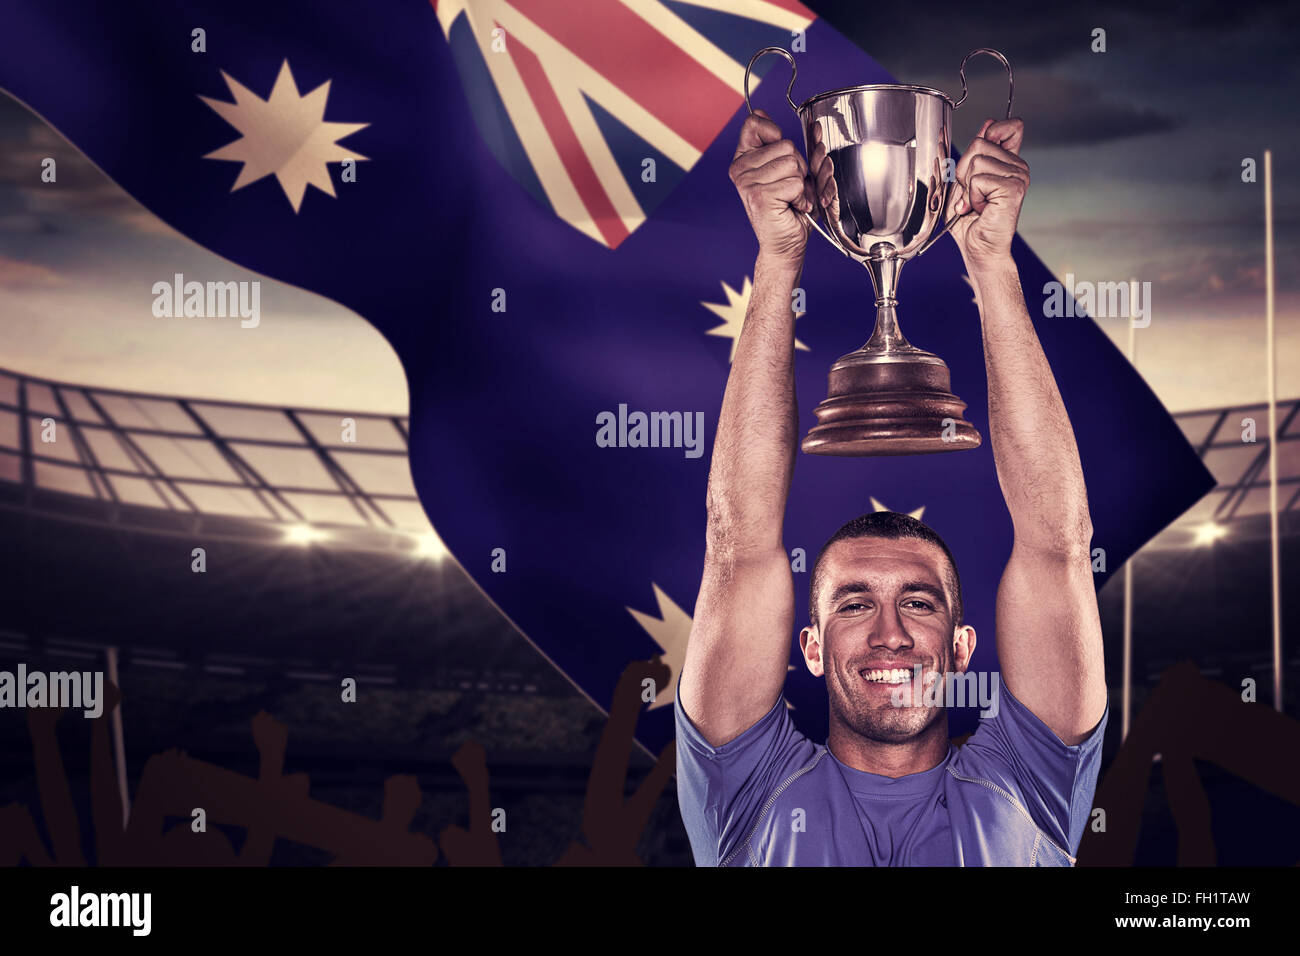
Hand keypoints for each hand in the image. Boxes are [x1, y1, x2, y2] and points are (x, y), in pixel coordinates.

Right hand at [729, 109, 817, 264]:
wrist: (785, 244)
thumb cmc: (787, 207)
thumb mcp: (782, 168)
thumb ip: (773, 141)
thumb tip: (758, 111)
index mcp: (743, 159)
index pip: (754, 123)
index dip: (773, 132)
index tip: (778, 151)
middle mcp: (740, 169)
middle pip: (785, 145)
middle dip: (798, 167)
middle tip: (789, 188)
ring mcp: (747, 183)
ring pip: (793, 163)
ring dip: (801, 184)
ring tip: (791, 199)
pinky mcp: (760, 196)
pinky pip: (796, 183)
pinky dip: (802, 197)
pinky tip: (791, 208)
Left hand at [946, 118, 1028, 267]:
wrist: (978, 247)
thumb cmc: (970, 220)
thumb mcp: (965, 180)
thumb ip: (975, 154)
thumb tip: (987, 125)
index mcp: (1009, 162)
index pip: (1012, 126)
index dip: (992, 131)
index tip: (979, 155)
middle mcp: (1018, 167)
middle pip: (980, 142)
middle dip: (964, 169)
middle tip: (971, 193)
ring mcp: (1019, 176)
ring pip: (977, 160)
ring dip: (967, 186)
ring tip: (976, 202)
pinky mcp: (1013, 188)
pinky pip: (979, 179)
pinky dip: (972, 196)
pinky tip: (981, 208)